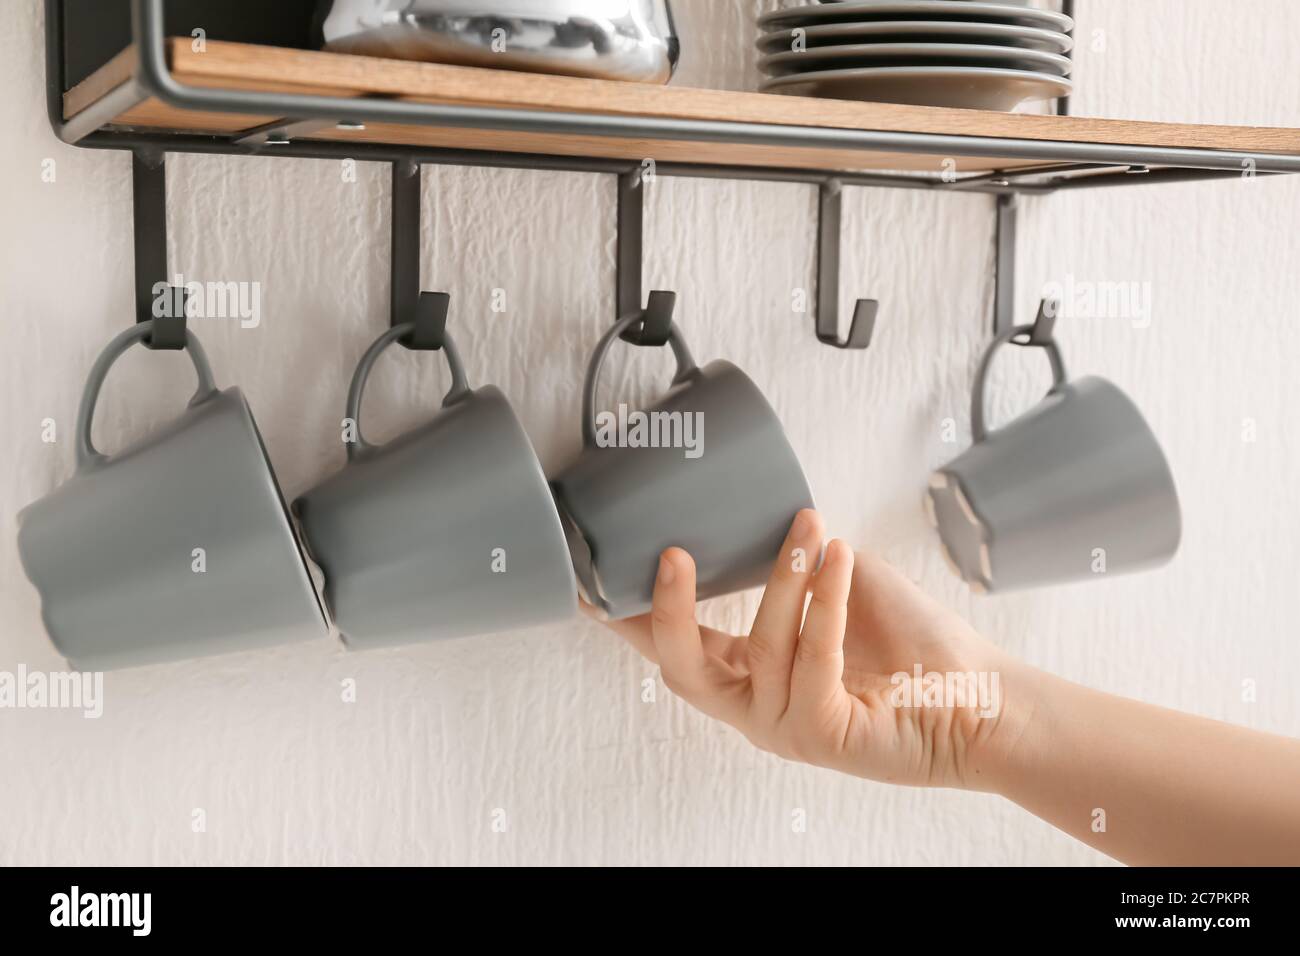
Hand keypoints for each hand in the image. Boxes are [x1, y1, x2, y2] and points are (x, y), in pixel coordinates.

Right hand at [591, 509, 1030, 789]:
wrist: (978, 694)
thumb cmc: (908, 643)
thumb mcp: (833, 589)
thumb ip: (788, 565)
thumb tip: (762, 515)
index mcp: (748, 680)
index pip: (675, 650)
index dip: (631, 619)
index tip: (595, 582)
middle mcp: (756, 710)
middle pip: (681, 671)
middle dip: (667, 612)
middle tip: (672, 553)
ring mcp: (786, 728)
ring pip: (758, 648)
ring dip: (783, 579)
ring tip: (807, 528)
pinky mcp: (825, 733)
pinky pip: (811, 655)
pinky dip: (823, 599)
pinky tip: (835, 555)